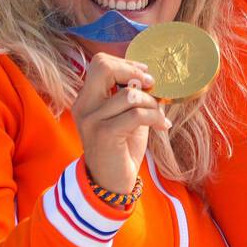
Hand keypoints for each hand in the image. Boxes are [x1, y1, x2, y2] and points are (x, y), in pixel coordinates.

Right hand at [70, 52, 168, 195]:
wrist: (110, 183)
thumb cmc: (120, 148)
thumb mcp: (125, 116)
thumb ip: (132, 96)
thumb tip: (152, 78)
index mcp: (86, 98)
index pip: (100, 63)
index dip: (126, 64)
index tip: (145, 77)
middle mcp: (84, 106)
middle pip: (104, 67)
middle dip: (133, 71)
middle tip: (151, 85)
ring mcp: (92, 120)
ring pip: (129, 94)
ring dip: (151, 102)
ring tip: (157, 115)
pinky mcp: (105, 134)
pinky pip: (137, 114)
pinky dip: (155, 117)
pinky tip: (162, 126)